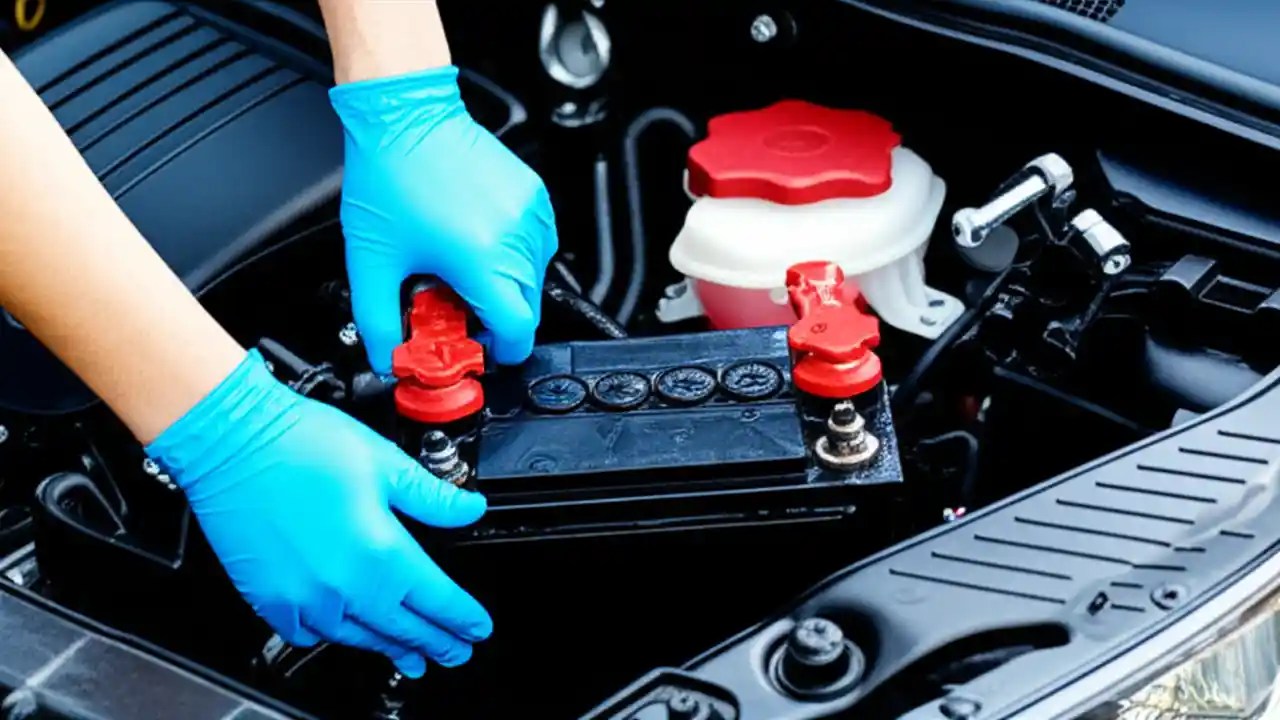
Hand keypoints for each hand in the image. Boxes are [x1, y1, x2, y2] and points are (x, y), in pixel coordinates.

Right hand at [146, 351, 490, 677]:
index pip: (435, 599)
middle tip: (453, 653)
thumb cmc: (301, 443)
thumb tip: (468, 509)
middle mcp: (344, 585)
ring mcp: (303, 597)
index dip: (461, 617)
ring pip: (357, 636)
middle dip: (434, 643)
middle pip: (401, 628)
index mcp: (380, 552)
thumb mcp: (385, 462)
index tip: (476, 627)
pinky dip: (331, 636)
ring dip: (387, 647)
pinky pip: (307, 634)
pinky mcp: (269, 597)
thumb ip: (432, 496)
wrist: (232, 440)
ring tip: (407, 656)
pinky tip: (343, 631)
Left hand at [330, 66, 557, 373]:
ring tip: (463, 269)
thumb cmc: (391, 175)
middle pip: (527, 308)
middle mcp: (515, 238)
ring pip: (534, 278)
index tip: (476, 347)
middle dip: (495, 318)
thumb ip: (378, 321)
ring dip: (504, 286)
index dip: (499, 351)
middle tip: (454, 305)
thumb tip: (387, 357)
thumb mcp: (372, 261)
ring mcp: (530, 214)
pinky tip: (479, 243)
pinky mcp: (534, 195)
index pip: (517, 331)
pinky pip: (538, 245)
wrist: (405, 115)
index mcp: (482, 259)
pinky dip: (514, 257)